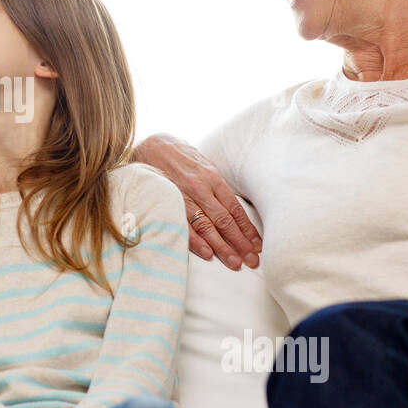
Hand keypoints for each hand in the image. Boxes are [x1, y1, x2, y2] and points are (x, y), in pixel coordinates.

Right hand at [134, 133, 261, 269]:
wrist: (151, 145)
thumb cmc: (180, 156)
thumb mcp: (203, 165)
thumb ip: (216, 186)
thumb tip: (232, 209)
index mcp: (212, 178)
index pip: (235, 209)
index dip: (247, 229)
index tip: (257, 246)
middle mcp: (200, 188)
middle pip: (225, 220)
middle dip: (240, 243)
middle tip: (252, 261)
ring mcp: (184, 196)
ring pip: (207, 226)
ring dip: (222, 247)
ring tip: (234, 263)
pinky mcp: (168, 202)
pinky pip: (183, 225)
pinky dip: (196, 241)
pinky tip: (208, 253)